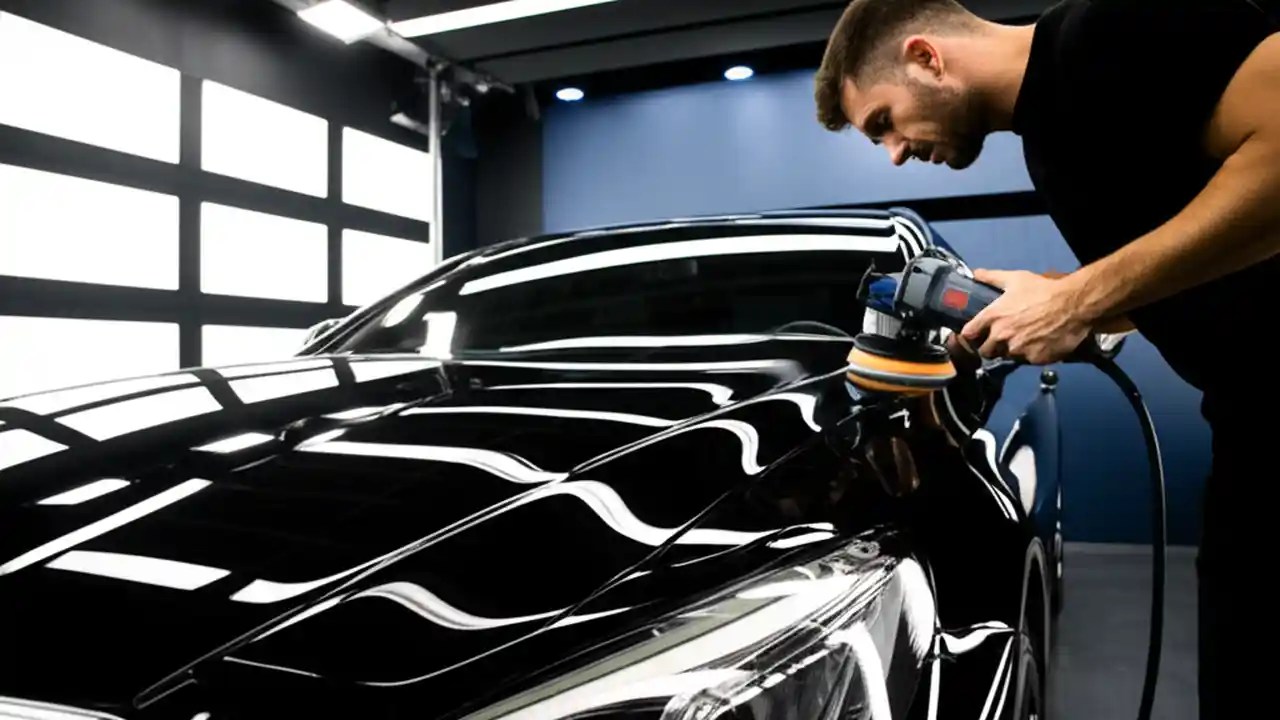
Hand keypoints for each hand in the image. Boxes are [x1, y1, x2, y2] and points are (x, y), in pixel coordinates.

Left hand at [960, 269, 1092, 364]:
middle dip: (990, 347)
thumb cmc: (1044, 291)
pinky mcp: (1033, 359)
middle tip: (1002, 340)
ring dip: (1010, 351)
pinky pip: (1026, 361)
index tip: (976, 335)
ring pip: (1006, 357)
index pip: (968, 334)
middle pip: (985, 351)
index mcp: (993, 316)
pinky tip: (1038, 344)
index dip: (971, 335)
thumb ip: (992, 277)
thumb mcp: (1016, 279)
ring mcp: (1017, 349)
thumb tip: (977, 273)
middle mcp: (1001, 335)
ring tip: (1023, 340)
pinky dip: (1030, 355)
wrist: (1073, 305)